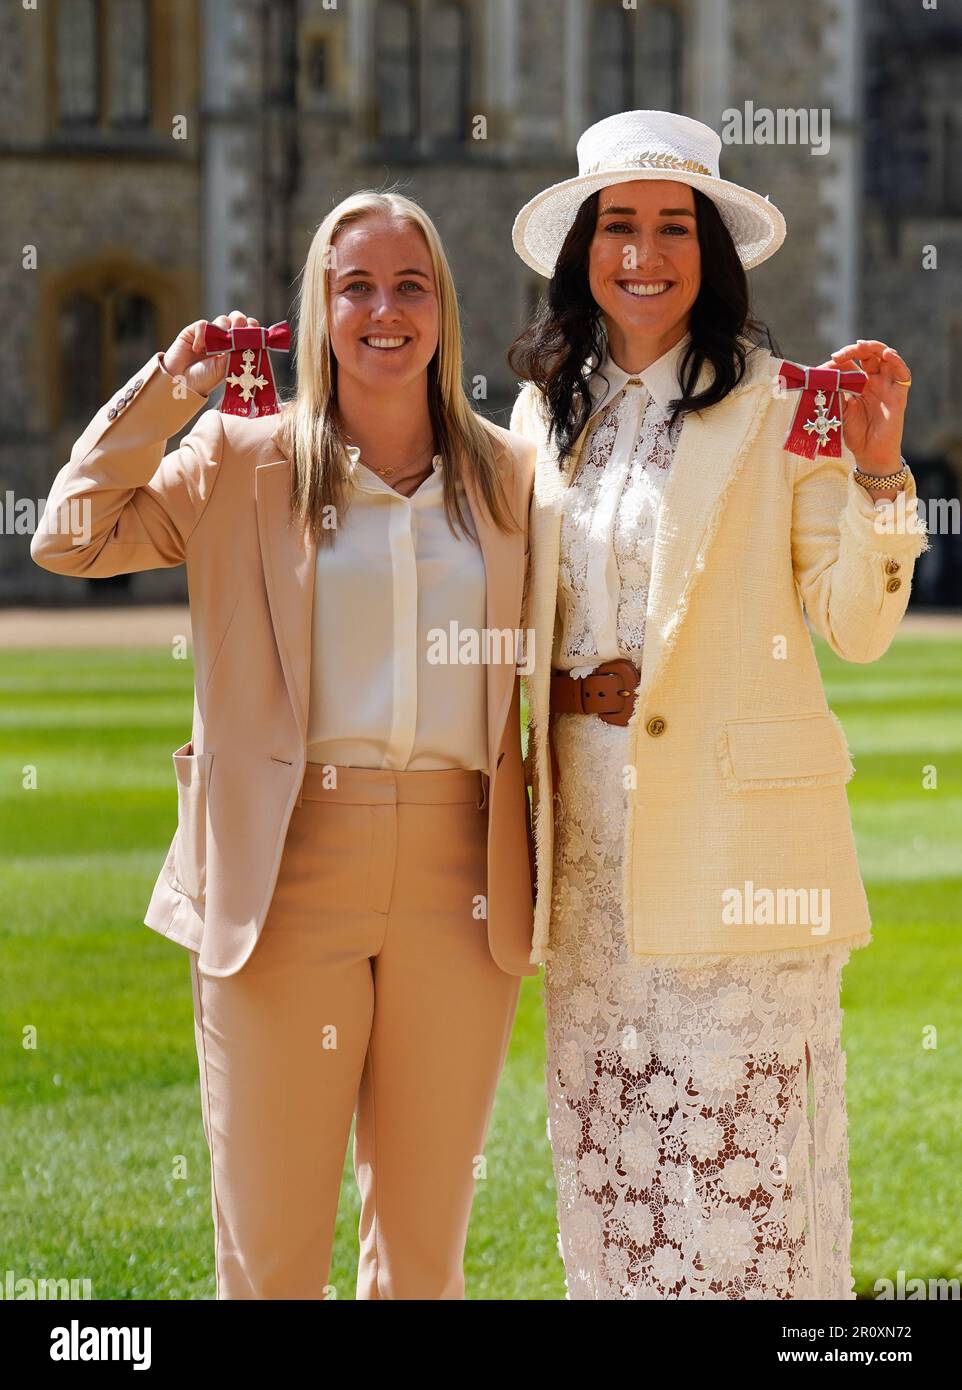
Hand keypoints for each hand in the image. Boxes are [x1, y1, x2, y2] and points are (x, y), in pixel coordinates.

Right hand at [161, 311, 259, 398]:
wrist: (181, 383)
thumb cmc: (206, 379)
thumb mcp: (227, 367)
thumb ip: (238, 351)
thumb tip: (251, 336)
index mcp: (236, 350)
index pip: (249, 331)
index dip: (252, 328)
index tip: (253, 331)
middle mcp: (225, 340)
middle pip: (238, 319)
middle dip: (240, 322)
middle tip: (237, 332)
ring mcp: (210, 335)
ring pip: (223, 320)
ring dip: (221, 331)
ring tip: (214, 349)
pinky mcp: (194, 331)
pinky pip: (203, 324)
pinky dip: (202, 335)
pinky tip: (197, 349)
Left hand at [823, 339, 910, 474]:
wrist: (870, 454)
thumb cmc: (855, 434)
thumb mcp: (840, 410)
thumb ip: (835, 393)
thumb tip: (822, 375)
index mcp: (859, 383)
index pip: (851, 362)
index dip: (840, 359)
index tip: (827, 364)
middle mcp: (874, 381)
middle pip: (868, 355)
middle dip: (854, 350)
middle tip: (840, 355)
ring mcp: (887, 386)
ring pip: (886, 357)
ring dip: (874, 348)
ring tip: (860, 346)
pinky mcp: (899, 394)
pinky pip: (903, 373)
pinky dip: (897, 361)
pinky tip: (887, 355)